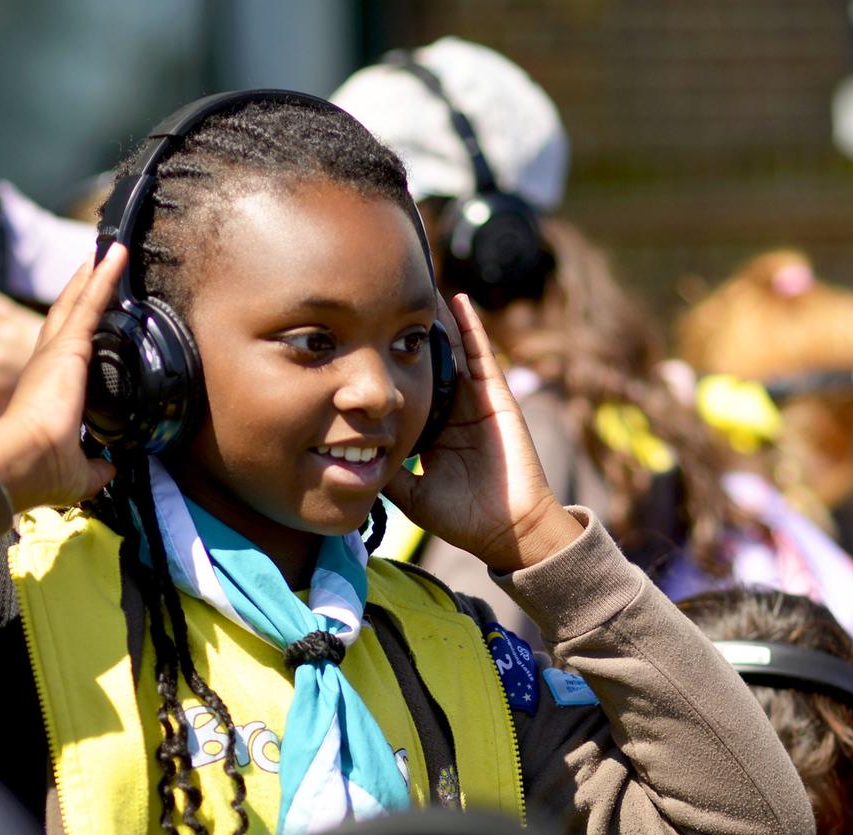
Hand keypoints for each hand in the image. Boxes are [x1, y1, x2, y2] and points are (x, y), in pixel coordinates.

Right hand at [0, 247, 122, 512]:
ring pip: (78, 302)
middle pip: (67, 316)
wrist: (23, 461)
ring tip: (108, 250)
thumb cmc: (41, 469)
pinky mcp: (68, 344)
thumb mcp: (79, 473)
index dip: (76, 333)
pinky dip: (105, 275)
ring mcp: (55, 351)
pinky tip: (116, 253)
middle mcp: (47, 365)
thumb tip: (110, 469)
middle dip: (81, 290)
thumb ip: (97, 468)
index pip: (66, 354)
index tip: (86, 316)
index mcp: (49, 392)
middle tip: (94, 263)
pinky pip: (92, 300)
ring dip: (94, 275)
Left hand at [382, 293, 580, 573]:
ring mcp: (476, 400)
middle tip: (380, 296)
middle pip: (427, 360)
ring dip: (434, 319)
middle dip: (406, 332)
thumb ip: (385, 470)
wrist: (507, 531)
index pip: (405, 388)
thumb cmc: (463, 517)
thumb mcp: (410, 491)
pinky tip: (456, 300)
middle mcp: (453, 409)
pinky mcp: (496, 398)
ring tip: (413, 284)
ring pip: (452, 349)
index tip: (360, 339)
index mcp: (432, 429)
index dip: (386, 365)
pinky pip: (482, 355)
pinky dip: (470, 327)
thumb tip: (345, 456)